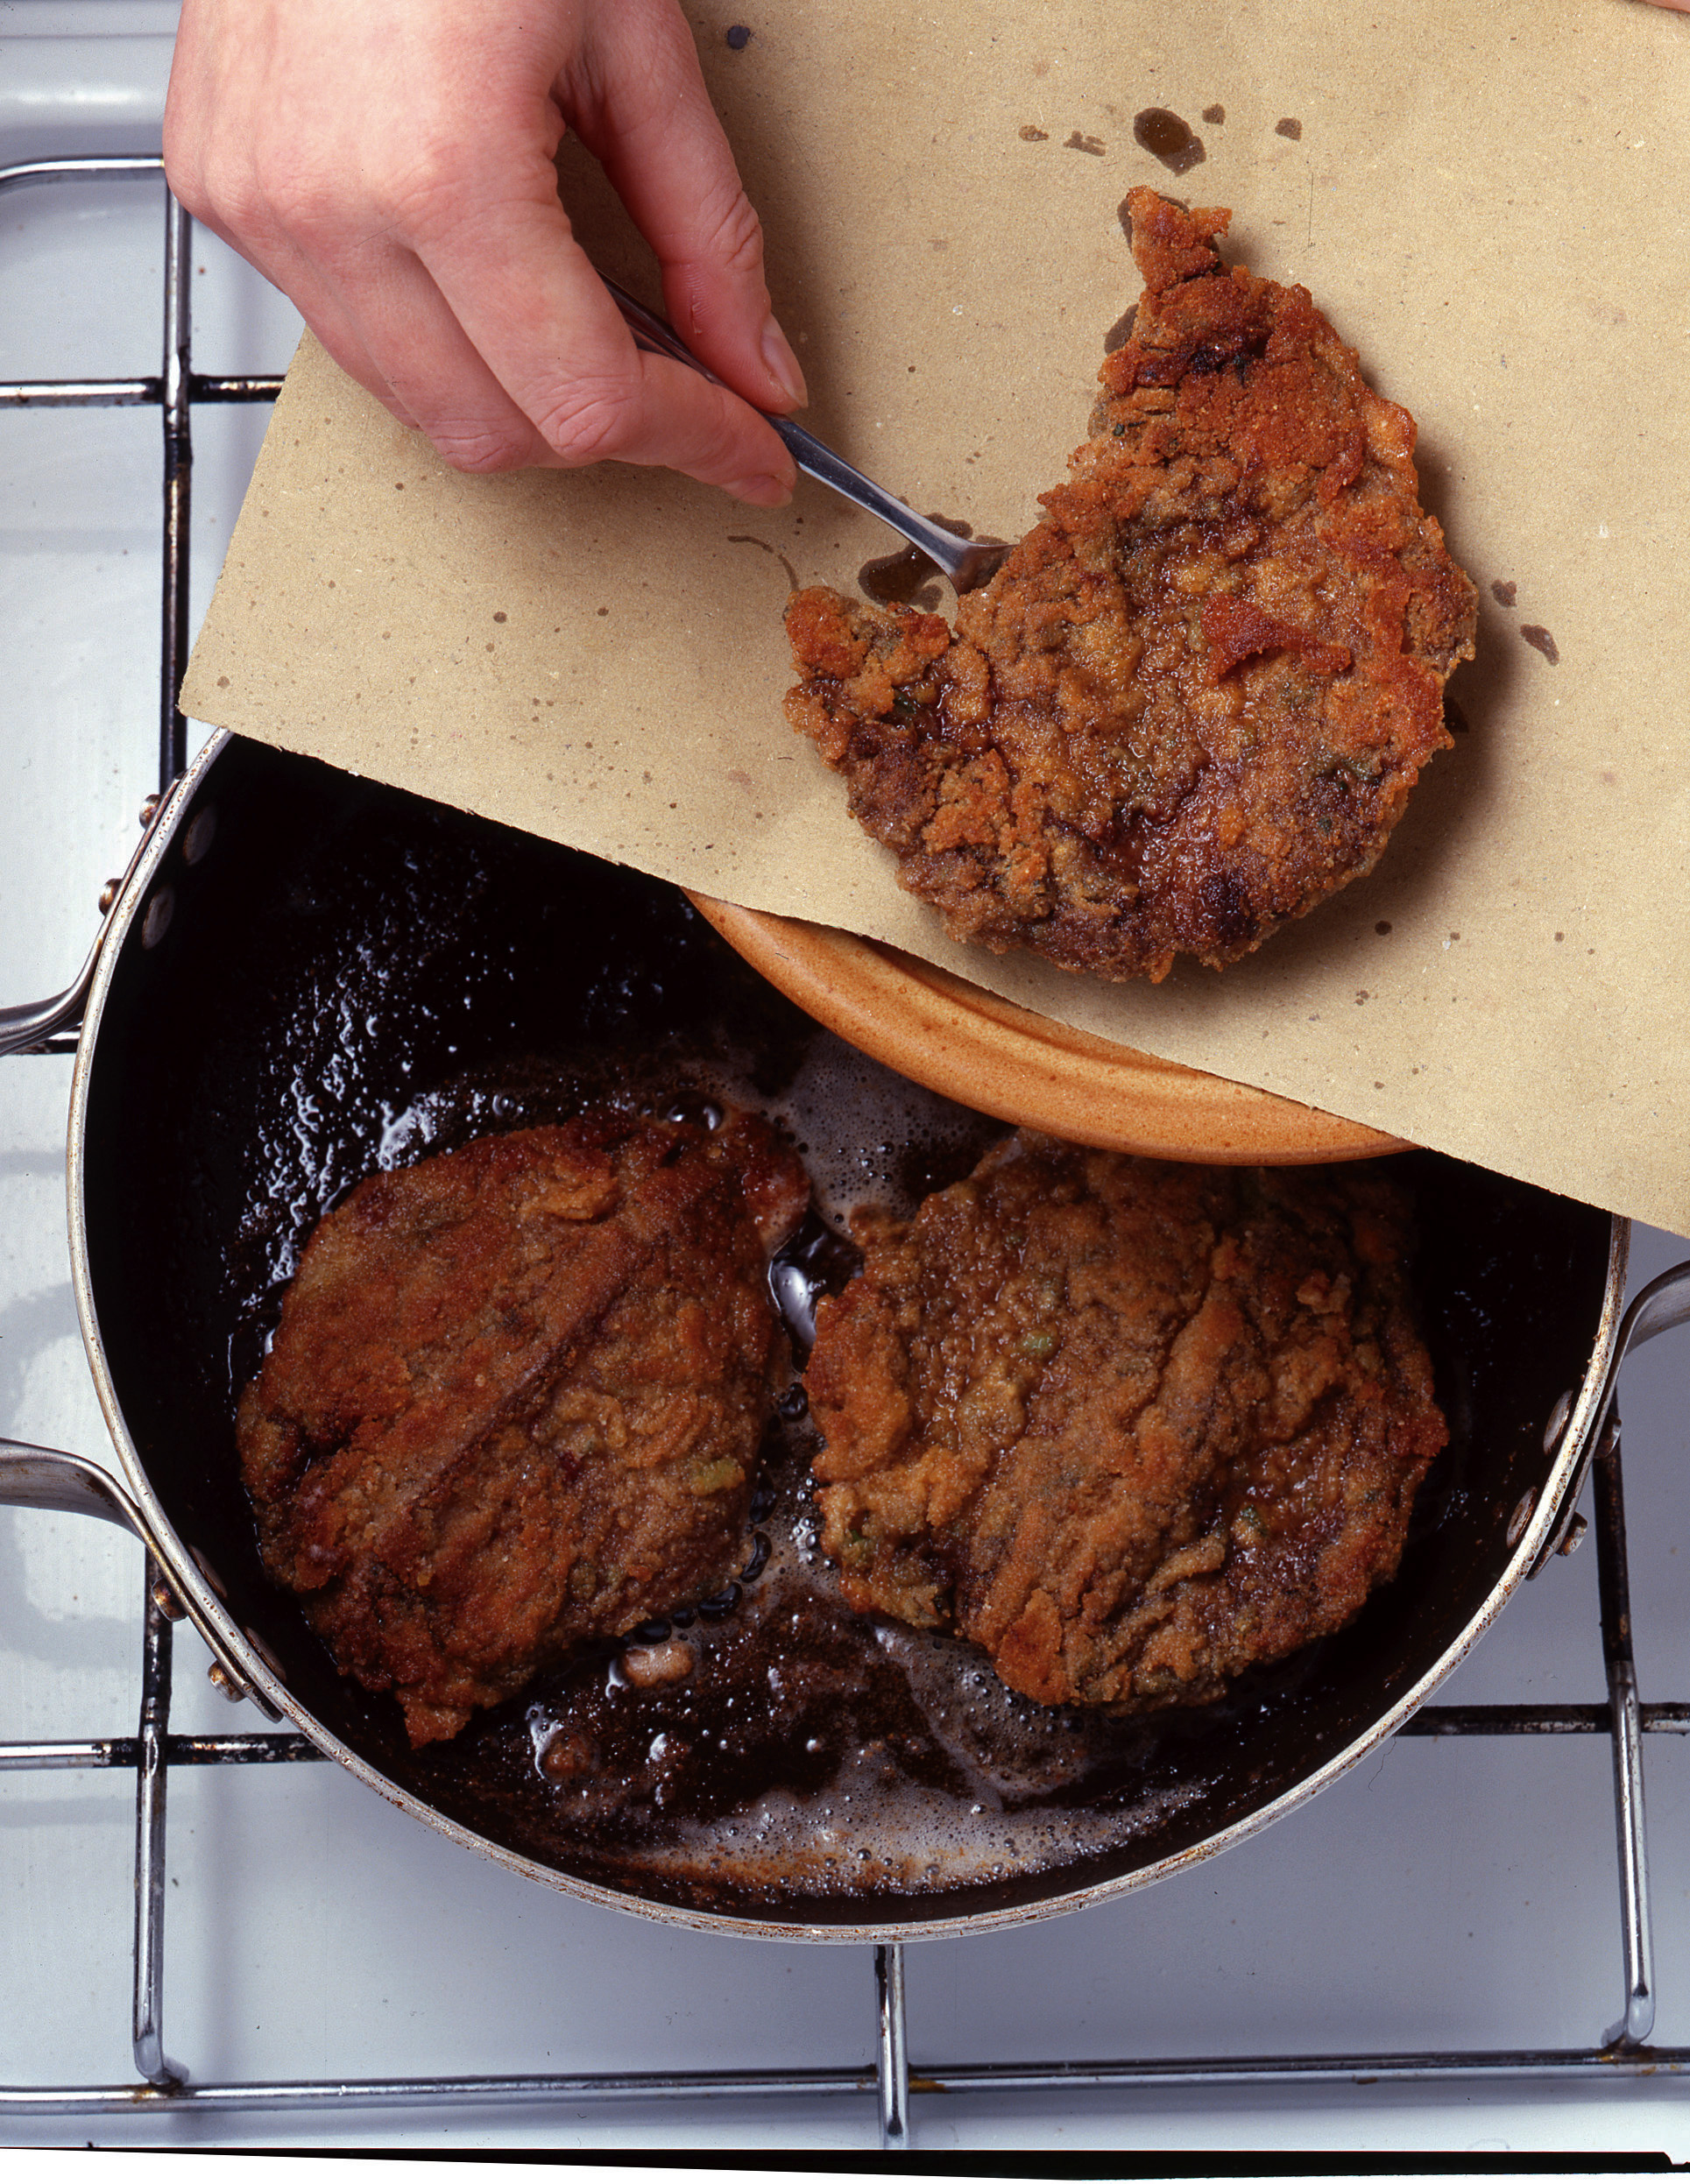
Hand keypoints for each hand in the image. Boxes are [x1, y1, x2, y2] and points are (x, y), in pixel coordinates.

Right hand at [164, 0, 804, 502]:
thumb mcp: (633, 43)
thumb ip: (708, 231)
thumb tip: (755, 363)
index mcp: (441, 169)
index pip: (586, 401)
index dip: (688, 438)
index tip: (747, 448)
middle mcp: (330, 204)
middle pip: (494, 432)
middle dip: (604, 431)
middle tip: (687, 394)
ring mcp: (263, 204)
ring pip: (414, 405)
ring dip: (517, 396)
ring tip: (591, 333)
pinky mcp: (224, 192)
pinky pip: (347, 337)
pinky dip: (435, 343)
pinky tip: (490, 288)